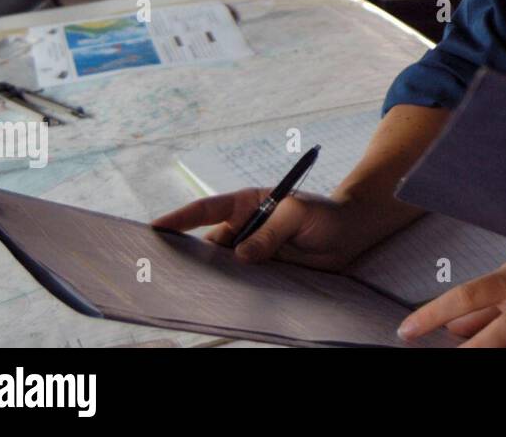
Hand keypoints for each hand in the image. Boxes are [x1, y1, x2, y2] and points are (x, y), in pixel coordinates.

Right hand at [151, 188, 381, 270]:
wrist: (350, 234)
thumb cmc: (324, 214)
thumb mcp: (299, 214)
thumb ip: (272, 232)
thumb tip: (241, 255)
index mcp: (247, 204)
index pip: (206, 209)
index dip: (180, 218)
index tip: (155, 227)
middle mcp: (243, 228)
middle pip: (207, 244)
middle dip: (186, 256)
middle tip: (164, 270)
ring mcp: (251, 252)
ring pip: (221, 267)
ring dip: (209, 278)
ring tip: (188, 291)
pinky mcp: (262, 273)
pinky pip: (241, 283)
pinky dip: (230, 292)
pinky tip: (219, 302)